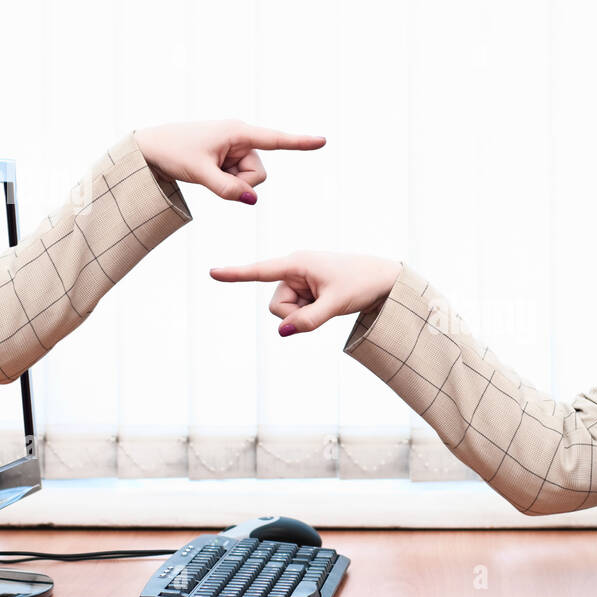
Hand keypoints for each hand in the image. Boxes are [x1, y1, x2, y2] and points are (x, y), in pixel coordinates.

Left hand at [132, 119, 325, 204]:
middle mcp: (240, 136)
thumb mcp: (200, 173)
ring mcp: (235, 146)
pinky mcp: (228, 154)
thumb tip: (253, 200)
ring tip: (207, 171)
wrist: (150, 148)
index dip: (299, 142)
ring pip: (250, 178)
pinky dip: (226, 180)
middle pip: (259, 173)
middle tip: (212, 175)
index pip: (275, 140)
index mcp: (237, 132)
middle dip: (241, 182)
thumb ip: (228, 189)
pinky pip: (239, 177)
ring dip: (231, 182)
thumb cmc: (173, 152)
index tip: (322, 141)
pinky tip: (207, 171)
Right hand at [209, 250, 402, 336]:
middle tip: (324, 306)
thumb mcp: (336, 305)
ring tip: (329, 302)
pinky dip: (309, 313)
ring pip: (286, 311)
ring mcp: (301, 279)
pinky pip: (297, 309)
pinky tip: (328, 303)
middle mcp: (295, 268)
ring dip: (304, 314)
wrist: (384, 279)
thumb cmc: (362, 284)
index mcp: (298, 263)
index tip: (213, 273)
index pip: (261, 271)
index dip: (236, 274)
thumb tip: (283, 332)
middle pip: (276, 305)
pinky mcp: (307, 288)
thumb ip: (308, 320)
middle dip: (294, 314)